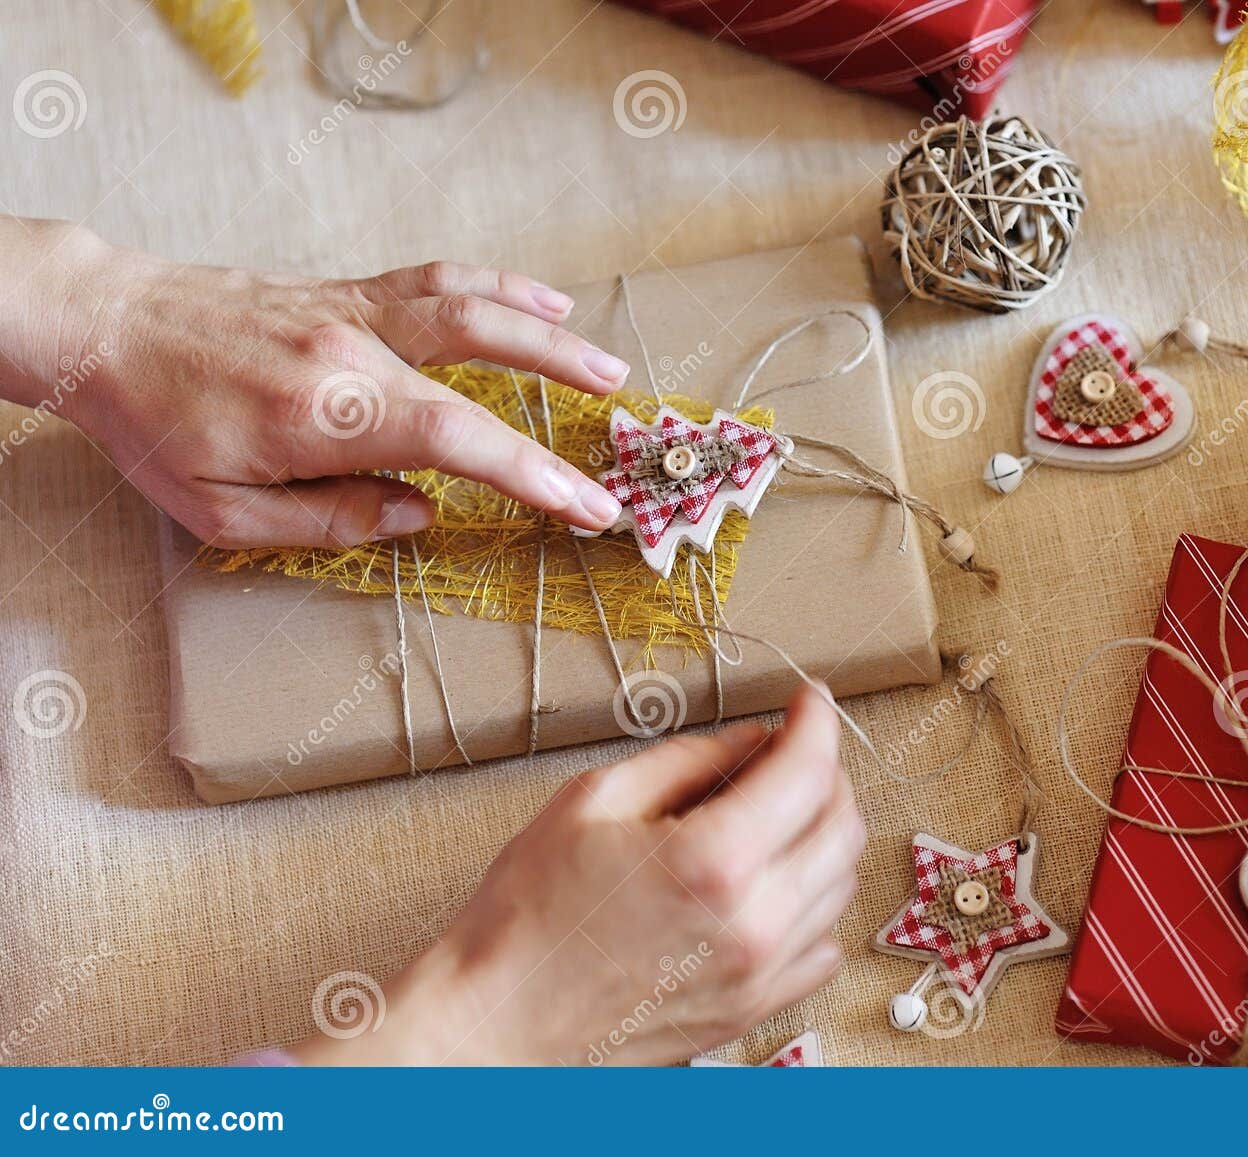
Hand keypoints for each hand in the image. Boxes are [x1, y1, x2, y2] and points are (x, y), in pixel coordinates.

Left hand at [0, 218, 626, 547]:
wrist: (103, 326)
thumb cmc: (153, 426)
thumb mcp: (222, 513)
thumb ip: (330, 519)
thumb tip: (418, 514)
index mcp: (328, 413)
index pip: (459, 442)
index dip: (535, 475)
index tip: (589, 505)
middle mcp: (352, 349)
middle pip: (483, 356)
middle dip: (562, 383)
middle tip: (624, 412)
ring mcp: (350, 309)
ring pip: (469, 305)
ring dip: (544, 326)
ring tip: (602, 357)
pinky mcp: (341, 290)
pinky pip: (433, 280)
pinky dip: (494, 286)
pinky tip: (535, 295)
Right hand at [290, 686, 863, 1065]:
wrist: (499, 1019)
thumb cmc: (528, 917)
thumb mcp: (594, 802)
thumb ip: (686, 762)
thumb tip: (749, 742)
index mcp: (714, 861)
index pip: (808, 772)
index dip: (816, 721)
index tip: (809, 700)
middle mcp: (754, 922)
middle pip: (843, 826)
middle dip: (826, 773)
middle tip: (788, 751)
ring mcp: (760, 973)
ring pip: (840, 884)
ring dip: (821, 834)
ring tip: (774, 813)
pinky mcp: (752, 1008)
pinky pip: (823, 945)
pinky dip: (814, 902)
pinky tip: (773, 882)